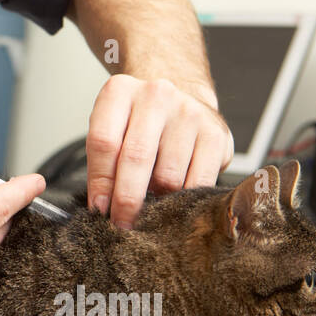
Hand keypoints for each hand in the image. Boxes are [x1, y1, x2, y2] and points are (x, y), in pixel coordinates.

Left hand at [85, 75, 232, 230]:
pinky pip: (198, 182)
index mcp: (120, 91)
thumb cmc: (139, 122)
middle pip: (136, 158)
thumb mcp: (112, 130)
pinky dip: (185, 199)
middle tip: (122, 223)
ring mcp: (188, 112)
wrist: (182, 100)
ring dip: (158, 199)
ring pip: (168, 176)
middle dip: (126, 199)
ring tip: (153, 198)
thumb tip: (102, 207)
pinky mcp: (216, 134)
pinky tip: (177, 197)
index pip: (103, 142)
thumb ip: (102, 163)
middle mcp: (155, 95)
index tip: (99, 209)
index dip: (100, 182)